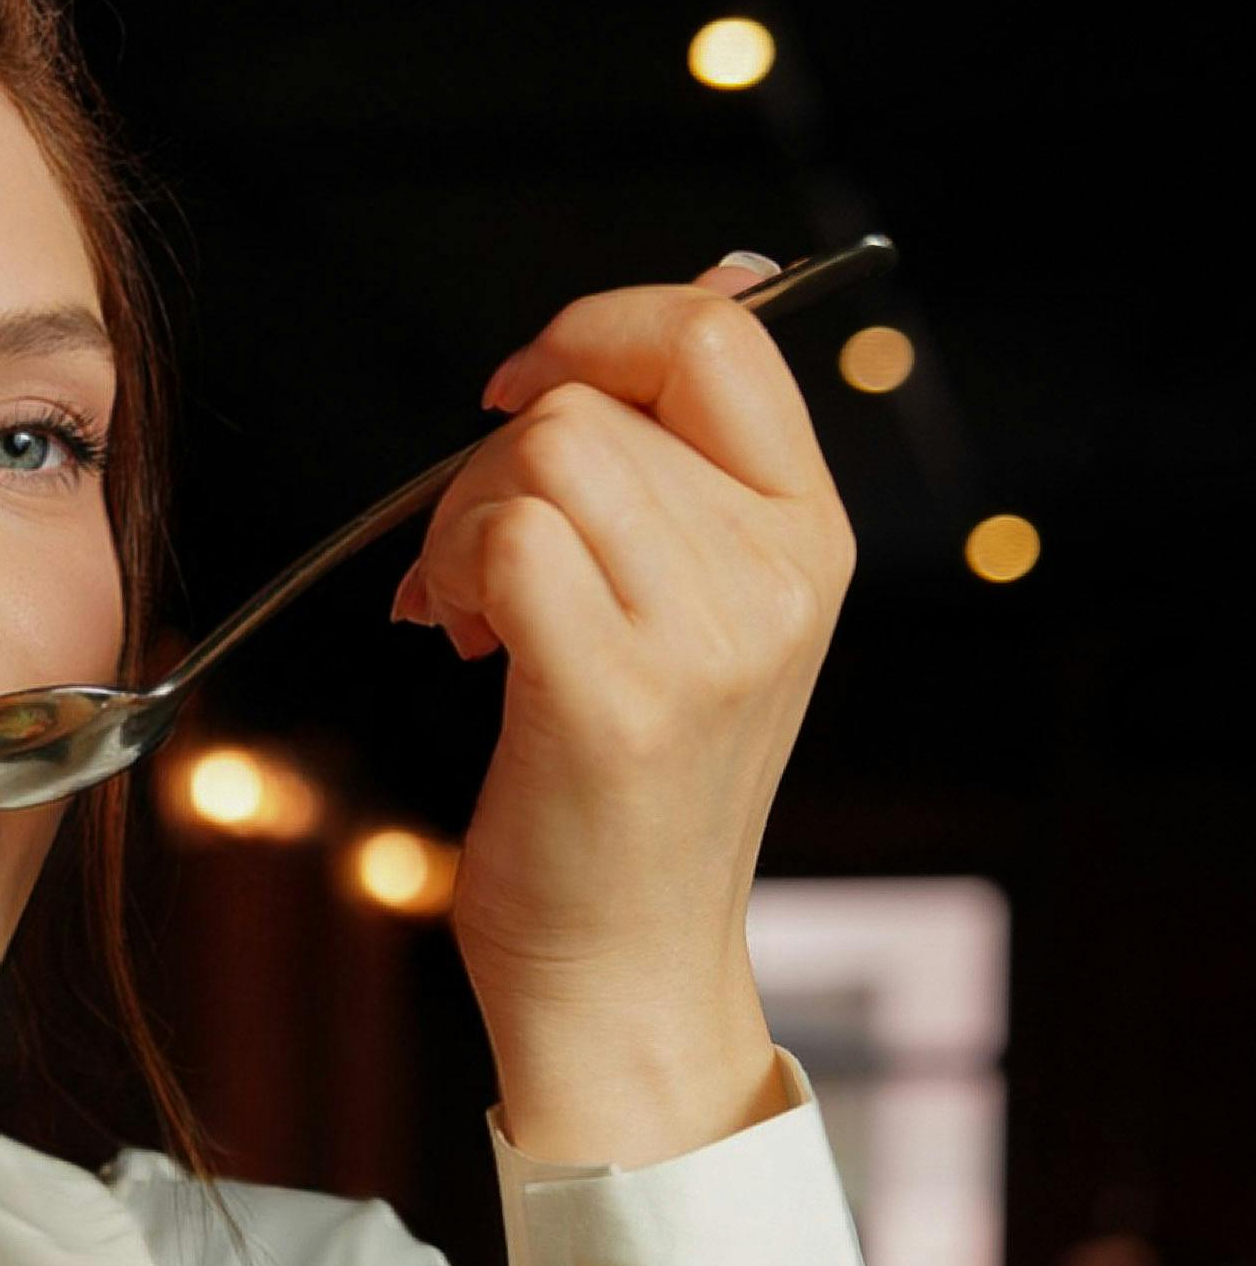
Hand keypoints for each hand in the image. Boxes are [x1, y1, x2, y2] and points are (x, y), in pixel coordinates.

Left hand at [392, 256, 854, 1165]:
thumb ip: (684, 473)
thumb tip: (687, 293)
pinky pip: (508, 542)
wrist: (625, 972)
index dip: (601, 328)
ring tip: (472, 613)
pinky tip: (462, 638)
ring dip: (461, 521)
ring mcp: (707, 639)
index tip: (522, 390)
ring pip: (542, 456)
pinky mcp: (617, 699)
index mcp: (813, 540)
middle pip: (599, 401)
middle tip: (475, 566)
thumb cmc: (631, 803)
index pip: (726, 335)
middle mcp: (778, 579)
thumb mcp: (699, 617)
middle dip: (493, 461)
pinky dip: (452, 572)